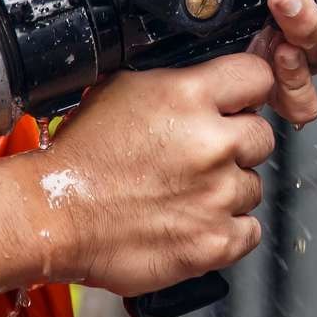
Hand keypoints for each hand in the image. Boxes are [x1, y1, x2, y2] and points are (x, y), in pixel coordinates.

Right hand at [22, 53, 276, 295]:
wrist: (54, 216)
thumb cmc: (80, 157)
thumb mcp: (122, 90)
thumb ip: (178, 84)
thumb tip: (210, 83)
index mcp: (189, 96)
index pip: (258, 76)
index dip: (248, 91)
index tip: (240, 102)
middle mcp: (211, 143)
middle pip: (263, 136)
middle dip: (238, 144)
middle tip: (203, 156)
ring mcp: (217, 195)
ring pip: (254, 185)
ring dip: (229, 189)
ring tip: (188, 193)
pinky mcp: (214, 241)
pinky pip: (250, 230)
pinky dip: (229, 229)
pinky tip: (197, 221)